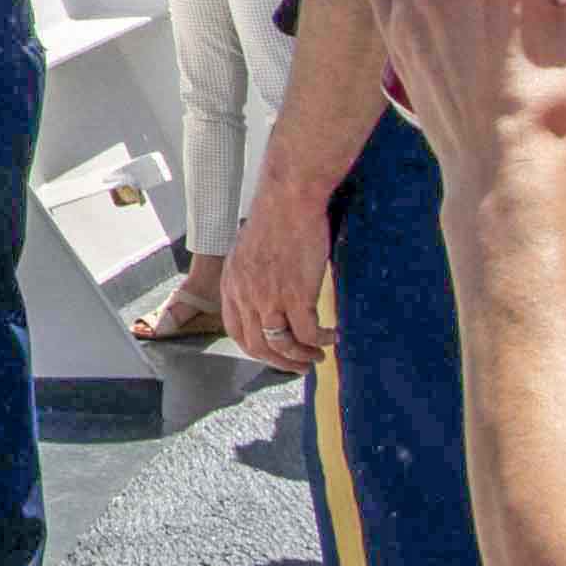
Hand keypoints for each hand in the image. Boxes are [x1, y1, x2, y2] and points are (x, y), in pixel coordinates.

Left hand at [223, 166, 337, 374]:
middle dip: (281, 362)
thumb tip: (265, 290)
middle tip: (300, 366)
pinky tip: (333, 336)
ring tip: (318, 357)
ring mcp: (270, 298)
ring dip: (303, 357)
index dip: (256, 349)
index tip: (274, 353)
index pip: (237, 332)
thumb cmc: (275, 218)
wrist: (288, 199)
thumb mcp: (249, 251)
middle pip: (259, 346)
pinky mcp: (296, 296)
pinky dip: (323, 340)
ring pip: (284, 345)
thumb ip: (251, 276)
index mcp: (232, 285)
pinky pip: (310, 334)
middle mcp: (246, 296)